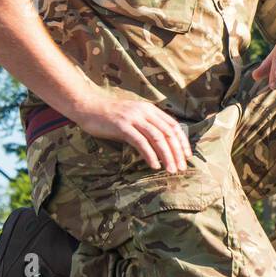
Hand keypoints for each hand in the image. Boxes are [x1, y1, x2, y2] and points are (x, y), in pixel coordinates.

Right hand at [73, 91, 191, 173]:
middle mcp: (144, 112)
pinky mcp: (122, 126)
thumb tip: (162, 144)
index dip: (182, 141)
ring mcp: (133, 118)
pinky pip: (141, 142)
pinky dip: (150, 155)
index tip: (187, 156)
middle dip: (177, 152)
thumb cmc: (110, 115)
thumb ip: (147, 125)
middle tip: (181, 168)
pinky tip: (154, 165)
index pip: (173, 125)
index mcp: (150, 109)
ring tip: (170, 169)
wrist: (88, 107)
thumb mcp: (133, 116)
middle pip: (168, 133)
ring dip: (166, 156)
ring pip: (157, 138)